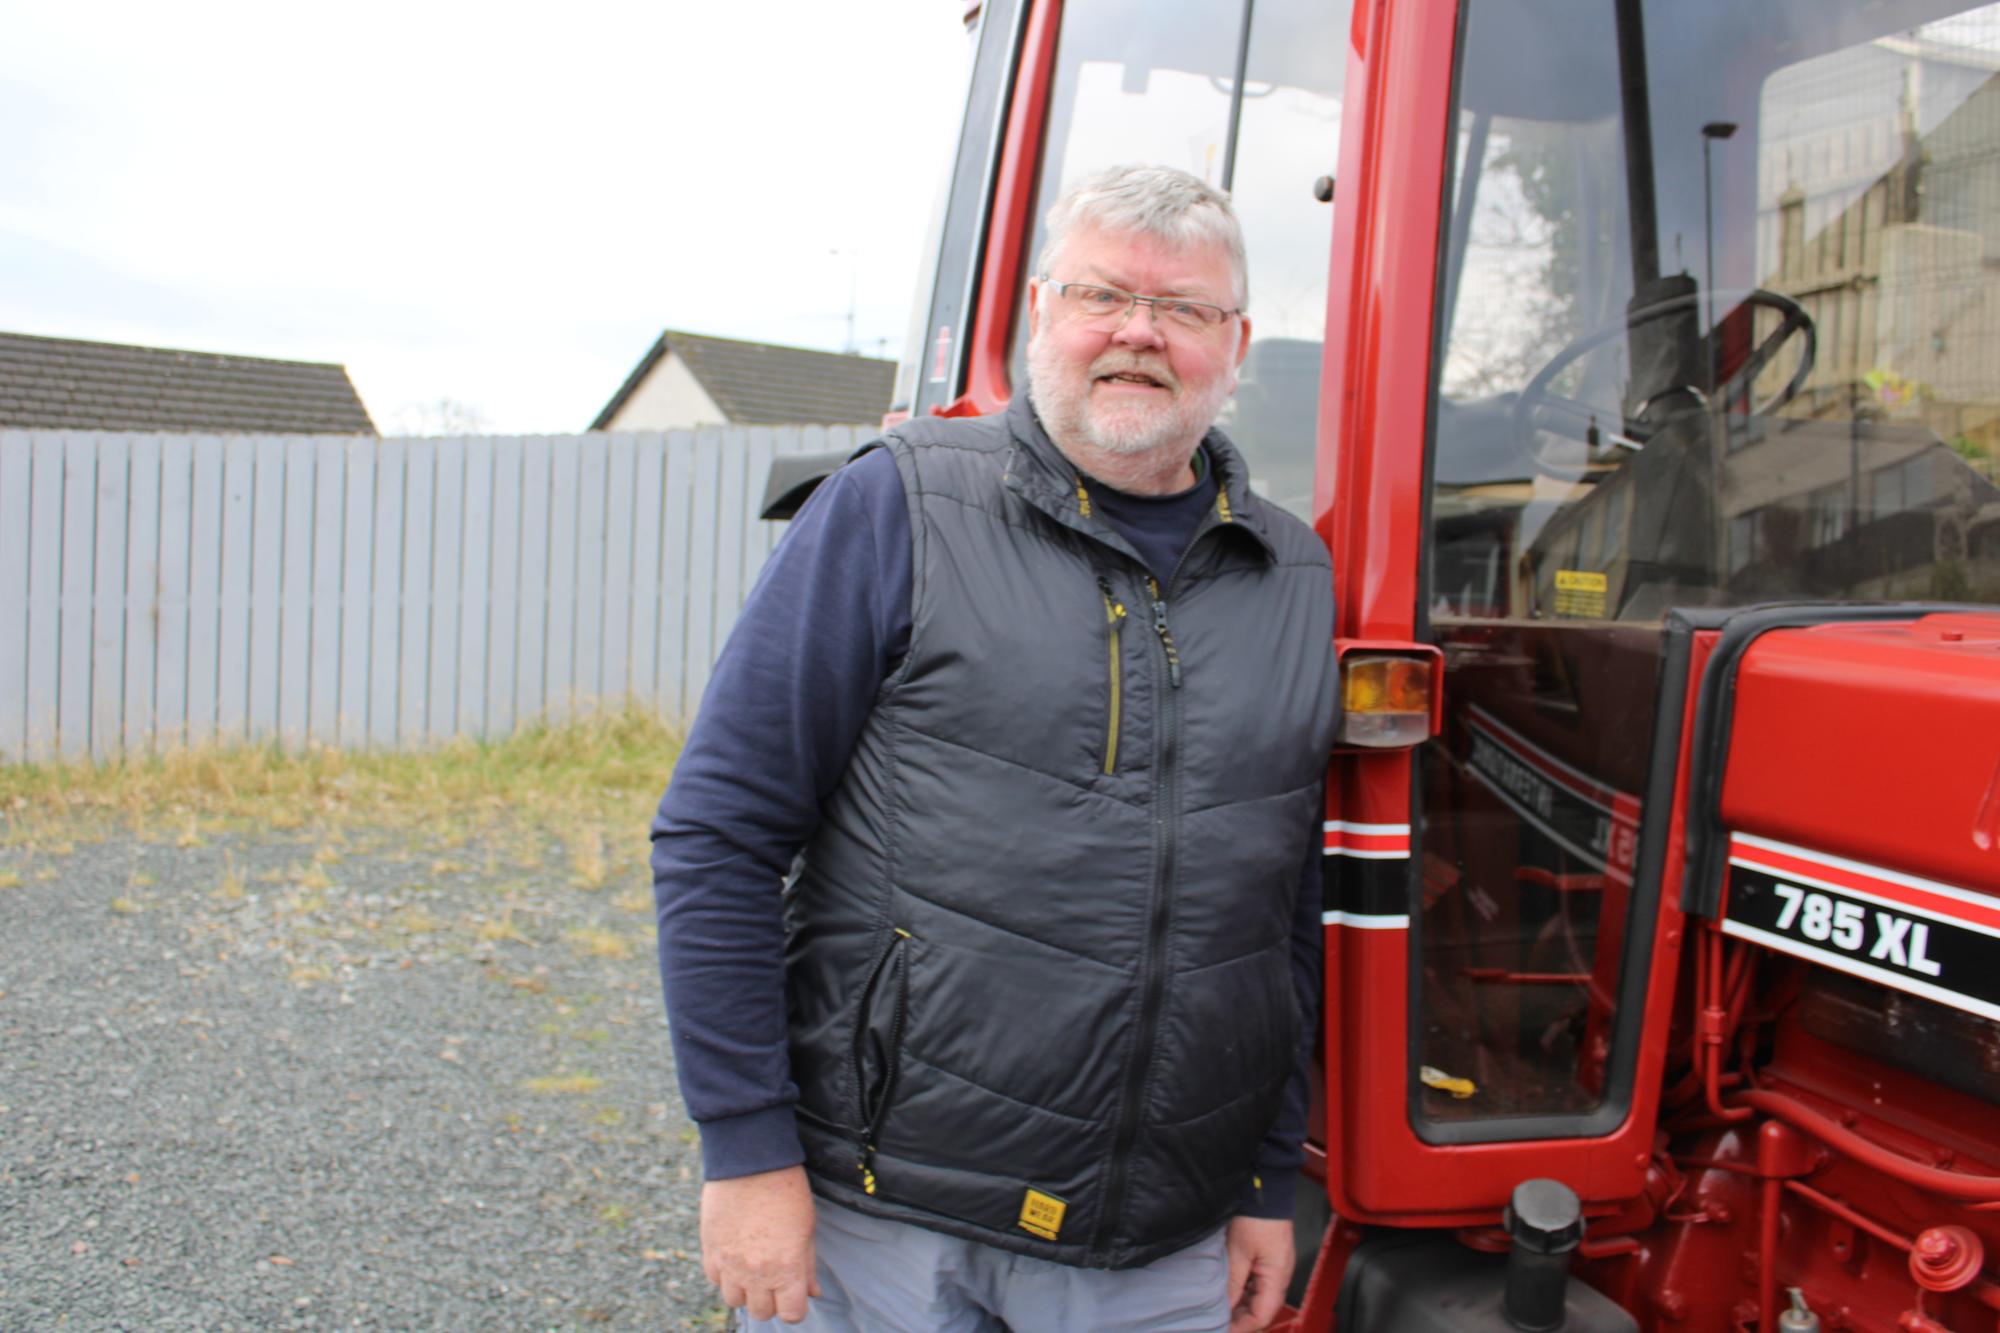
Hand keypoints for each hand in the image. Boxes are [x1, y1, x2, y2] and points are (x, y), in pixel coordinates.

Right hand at [700, 1165, 820, 1323]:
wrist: (750, 1161)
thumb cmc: (786, 1191)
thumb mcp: (807, 1228)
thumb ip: (808, 1265)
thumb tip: (812, 1292)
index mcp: (787, 1268)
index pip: (791, 1314)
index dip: (794, 1306)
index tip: (794, 1294)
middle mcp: (757, 1273)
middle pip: (762, 1312)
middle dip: (771, 1300)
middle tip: (775, 1279)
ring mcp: (730, 1264)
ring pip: (735, 1301)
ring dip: (745, 1290)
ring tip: (753, 1268)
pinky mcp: (710, 1250)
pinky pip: (715, 1280)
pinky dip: (725, 1274)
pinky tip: (735, 1255)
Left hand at [1225, 1215, 1294, 1332]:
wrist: (1266, 1190)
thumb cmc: (1256, 1217)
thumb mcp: (1238, 1252)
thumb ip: (1233, 1283)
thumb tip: (1225, 1308)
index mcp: (1277, 1278)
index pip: (1262, 1316)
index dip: (1242, 1327)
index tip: (1223, 1330)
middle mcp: (1280, 1276)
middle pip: (1262, 1310)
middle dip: (1241, 1319)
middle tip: (1218, 1321)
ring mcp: (1276, 1268)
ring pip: (1259, 1298)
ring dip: (1241, 1305)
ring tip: (1219, 1307)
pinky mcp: (1269, 1260)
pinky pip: (1258, 1284)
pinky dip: (1244, 1291)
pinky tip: (1228, 1290)